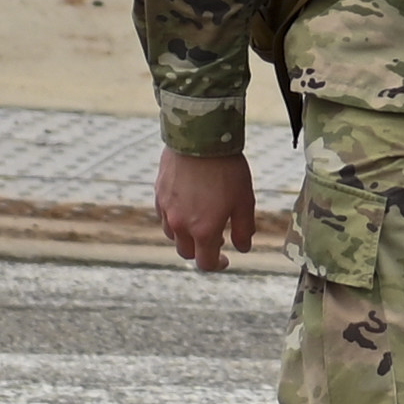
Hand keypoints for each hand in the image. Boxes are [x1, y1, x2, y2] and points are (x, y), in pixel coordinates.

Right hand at [156, 150, 260, 272]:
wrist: (200, 138)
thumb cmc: (226, 169)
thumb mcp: (244, 201)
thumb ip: (244, 230)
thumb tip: (243, 248)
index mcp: (204, 231)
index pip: (205, 263)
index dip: (217, 264)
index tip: (225, 259)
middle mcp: (180, 225)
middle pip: (186, 252)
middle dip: (201, 250)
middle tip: (216, 238)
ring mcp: (166, 210)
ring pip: (173, 235)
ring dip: (186, 235)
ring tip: (201, 220)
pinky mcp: (158, 194)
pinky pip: (164, 215)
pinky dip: (175, 218)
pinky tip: (188, 204)